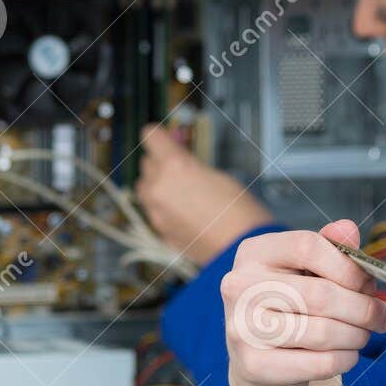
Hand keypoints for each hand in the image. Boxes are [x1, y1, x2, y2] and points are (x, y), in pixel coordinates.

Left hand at [136, 125, 272, 263]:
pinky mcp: (160, 230)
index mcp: (174, 165)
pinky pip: (154, 211)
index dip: (159, 136)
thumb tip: (181, 166)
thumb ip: (191, 167)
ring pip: (145, 188)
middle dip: (161, 163)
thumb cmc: (238, 212)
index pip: (151, 136)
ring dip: (157, 185)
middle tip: (180, 168)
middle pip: (147, 163)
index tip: (163, 137)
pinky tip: (185, 212)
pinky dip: (164, 208)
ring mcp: (156, 211)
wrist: (240, 249)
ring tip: (181, 192)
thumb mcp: (217, 175)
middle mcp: (158, 186)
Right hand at [221, 219, 385, 385]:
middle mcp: (239, 286)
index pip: (308, 246)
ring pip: (324, 332)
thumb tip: (350, 229)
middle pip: (321, 294)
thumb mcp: (305, 269)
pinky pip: (320, 363)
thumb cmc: (287, 305)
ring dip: (357, 336)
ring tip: (363, 336)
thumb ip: (329, 247)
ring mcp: (242, 328)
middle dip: (363, 309)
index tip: (370, 283)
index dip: (349, 266)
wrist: (255, 360)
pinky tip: (348, 355)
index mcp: (254, 253)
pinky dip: (345, 360)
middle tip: (382, 318)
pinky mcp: (253, 365)